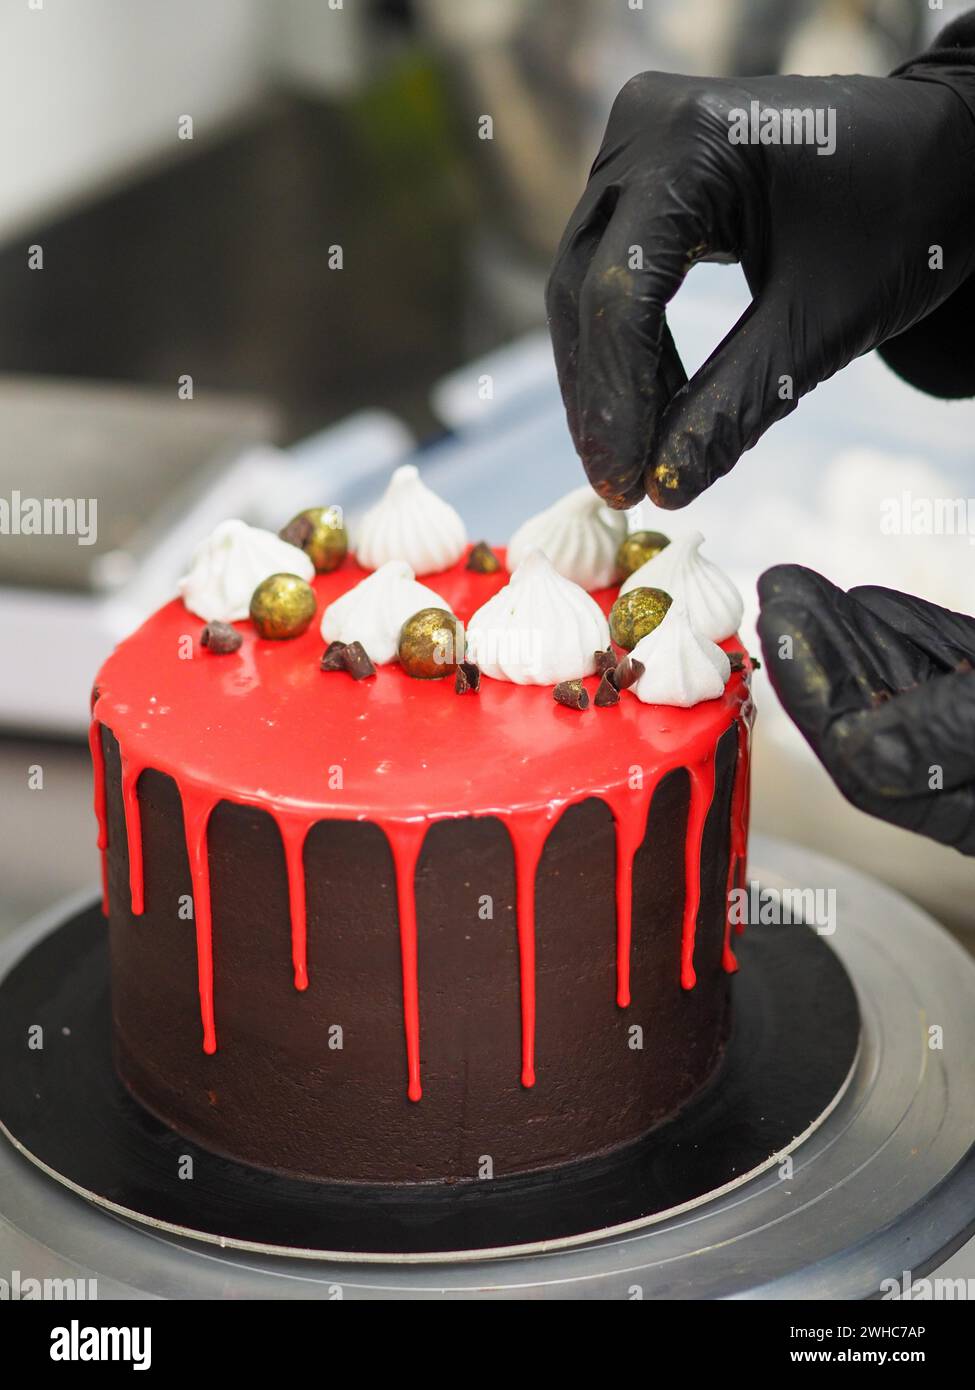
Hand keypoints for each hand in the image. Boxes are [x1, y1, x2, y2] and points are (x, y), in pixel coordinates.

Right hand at [547, 31, 974, 509]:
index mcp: (691, 142)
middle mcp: (646, 127)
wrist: (945, 154)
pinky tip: (651, 404)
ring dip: (607, 375)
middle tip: (616, 482)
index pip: (622, 290)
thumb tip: (664, 489)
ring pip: (589, 282)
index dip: (615, 400)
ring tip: (631, 457)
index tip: (623, 483)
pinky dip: (631, 340)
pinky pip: (615, 266)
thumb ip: (734, 406)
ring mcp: (639, 142)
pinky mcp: (647, 171)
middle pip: (588, 285)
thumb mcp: (818, 324)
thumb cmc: (900, 220)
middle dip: (601, 395)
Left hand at [757, 565, 974, 853]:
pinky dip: (907, 630)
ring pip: (902, 680)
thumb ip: (941, 735)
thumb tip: (850, 746)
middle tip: (772, 597)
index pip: (863, 761)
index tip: (774, 639)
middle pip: (871, 714)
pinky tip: (865, 603)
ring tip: (796, 586)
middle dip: (818, 652)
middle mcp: (965, 776)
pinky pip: (945, 661)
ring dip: (848, 631)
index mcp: (967, 812)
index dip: (813, 696)